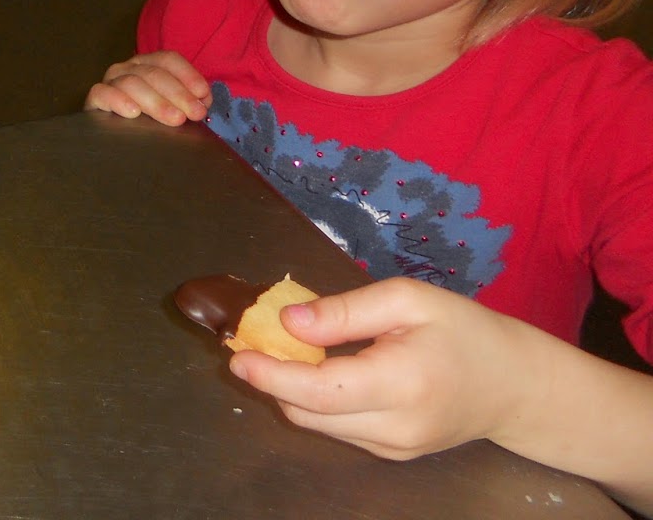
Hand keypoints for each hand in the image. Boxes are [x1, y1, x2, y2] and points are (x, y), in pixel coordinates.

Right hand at [85, 51, 210, 124]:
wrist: (121, 149)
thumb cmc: (153, 126)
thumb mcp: (175, 111)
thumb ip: (189, 103)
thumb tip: (202, 102)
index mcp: (149, 66)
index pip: (167, 59)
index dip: (187, 74)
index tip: (203, 95)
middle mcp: (128, 69)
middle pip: (153, 72)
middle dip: (178, 93)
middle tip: (194, 114)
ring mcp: (110, 82)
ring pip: (131, 82)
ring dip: (156, 101)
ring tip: (174, 119)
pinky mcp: (94, 100)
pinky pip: (101, 93)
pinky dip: (117, 100)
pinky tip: (133, 113)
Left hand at [227, 277, 532, 459]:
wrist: (516, 385)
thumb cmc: (464, 331)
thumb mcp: (407, 300)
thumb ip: (344, 312)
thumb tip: (287, 322)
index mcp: (400, 384)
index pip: (317, 391)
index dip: (271, 374)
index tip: (238, 354)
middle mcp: (394, 427)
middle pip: (308, 413)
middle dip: (272, 379)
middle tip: (254, 340)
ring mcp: (394, 448)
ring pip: (318, 425)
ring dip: (292, 390)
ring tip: (286, 350)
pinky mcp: (393, 454)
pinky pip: (339, 429)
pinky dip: (318, 401)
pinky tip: (321, 369)